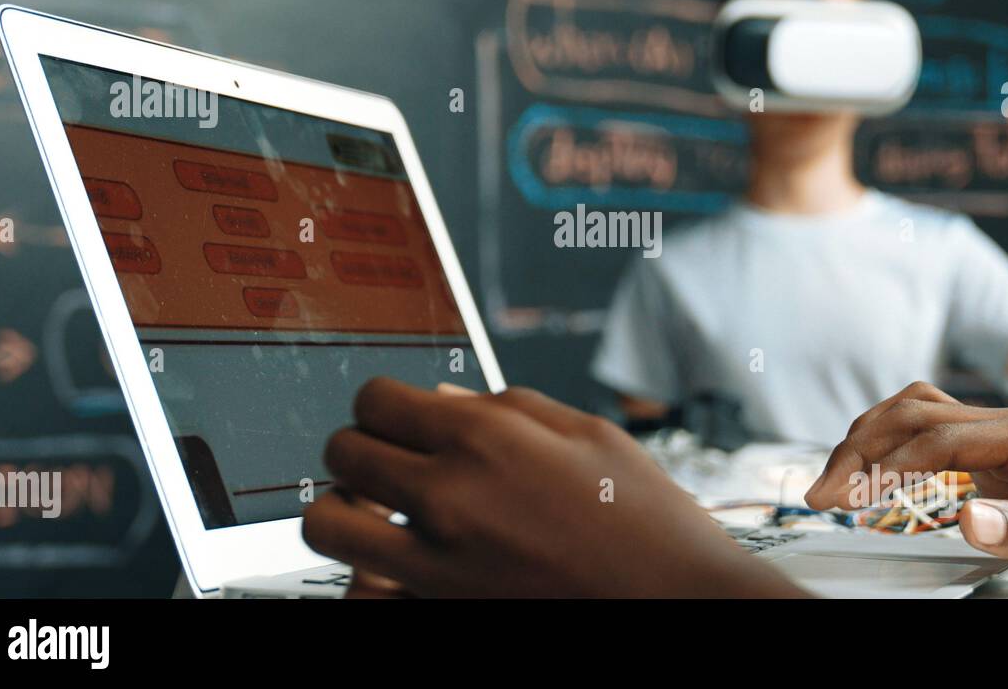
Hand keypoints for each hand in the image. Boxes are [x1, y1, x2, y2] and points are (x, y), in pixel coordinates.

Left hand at [303, 379, 805, 597]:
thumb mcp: (590, 434)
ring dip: (343, 512)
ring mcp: (438, 562)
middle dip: (358, 450)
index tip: (396, 417)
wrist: (681, 603)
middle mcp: (450, 495)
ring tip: (374, 514)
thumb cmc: (649, 519)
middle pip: (341, 452)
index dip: (381, 404)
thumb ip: (510, 407)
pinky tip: (401, 566)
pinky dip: (370, 574)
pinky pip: (366, 587)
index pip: (374, 399)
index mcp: (487, 436)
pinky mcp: (441, 609)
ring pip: (327, 524)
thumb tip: (445, 398)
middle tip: (386, 462)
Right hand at [805, 383, 1007, 585]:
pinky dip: (897, 462)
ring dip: (873, 444)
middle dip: (861, 446)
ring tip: (836, 484)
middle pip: (915, 414)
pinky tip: (882, 488)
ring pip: (920, 420)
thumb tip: (962, 520)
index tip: (844, 496)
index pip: (937, 437)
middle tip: (821, 491)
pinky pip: (938, 450)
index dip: (884, 465)